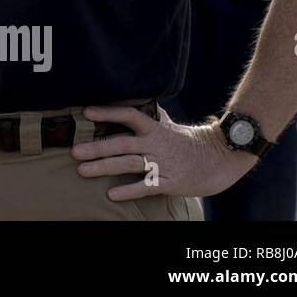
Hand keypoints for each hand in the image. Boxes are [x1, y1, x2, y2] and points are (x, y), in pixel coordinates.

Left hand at [72, 104, 255, 200]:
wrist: (222, 158)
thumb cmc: (192, 142)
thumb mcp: (171, 125)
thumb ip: (153, 116)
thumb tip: (139, 101)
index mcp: (155, 128)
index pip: (129, 116)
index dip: (108, 113)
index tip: (87, 113)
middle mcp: (156, 144)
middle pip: (122, 143)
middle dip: (96, 147)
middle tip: (73, 152)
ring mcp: (163, 163)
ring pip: (129, 164)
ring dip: (104, 167)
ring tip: (82, 171)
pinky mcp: (171, 182)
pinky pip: (146, 187)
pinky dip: (129, 190)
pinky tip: (112, 195)